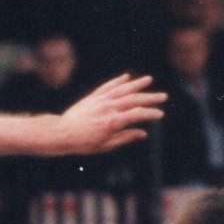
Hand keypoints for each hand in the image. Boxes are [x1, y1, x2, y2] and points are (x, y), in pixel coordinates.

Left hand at [45, 74, 165, 154]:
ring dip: (137, 84)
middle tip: (163, 96)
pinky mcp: (93, 97)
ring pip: (122, 89)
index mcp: (112, 122)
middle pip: (133, 100)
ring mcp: (100, 100)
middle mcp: (108, 108)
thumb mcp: (105, 145)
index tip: (160, 114)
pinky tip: (127, 77)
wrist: (61, 134)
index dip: (150, 114)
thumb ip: (125, 138)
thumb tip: (143, 133)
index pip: (137, 115)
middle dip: (150, 97)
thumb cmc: (83, 144)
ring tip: (149, 79)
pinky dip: (118, 81)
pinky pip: (108, 87)